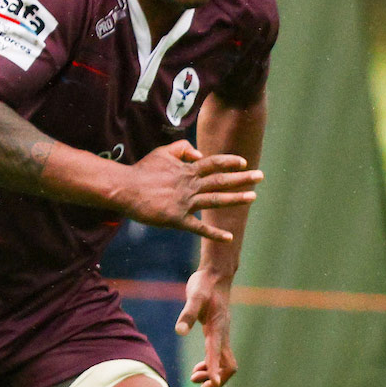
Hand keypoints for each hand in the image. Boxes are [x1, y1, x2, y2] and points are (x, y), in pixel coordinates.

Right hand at [119, 142, 260, 241]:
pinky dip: (214, 233)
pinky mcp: (176, 219)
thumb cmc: (141, 170)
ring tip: (253, 197)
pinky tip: (229, 238)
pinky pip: (198, 227)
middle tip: (261, 176)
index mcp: (187, 170)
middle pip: (221, 180)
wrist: (124, 188)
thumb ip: (182, 148)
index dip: (229, 162)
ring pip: (215, 200)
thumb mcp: (162, 152)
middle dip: (242, 178)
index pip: (214, 163)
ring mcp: (185, 202)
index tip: (244, 162)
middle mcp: (190, 185)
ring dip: (236, 199)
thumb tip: (200, 153)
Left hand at [177, 267, 236, 386]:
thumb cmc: (204, 285)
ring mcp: (222, 333)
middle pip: (228, 365)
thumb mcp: (194, 296)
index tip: (213, 385)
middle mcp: (223, 334)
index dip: (215, 371)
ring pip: (225, 362)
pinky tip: (198, 368)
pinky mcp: (218, 331)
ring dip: (212, 374)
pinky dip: (211, 365)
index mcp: (218, 328)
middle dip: (217, 379)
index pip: (218, 355)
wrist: (216, 275)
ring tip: (194, 379)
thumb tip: (179, 332)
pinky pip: (219, 355)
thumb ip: (187, 314)